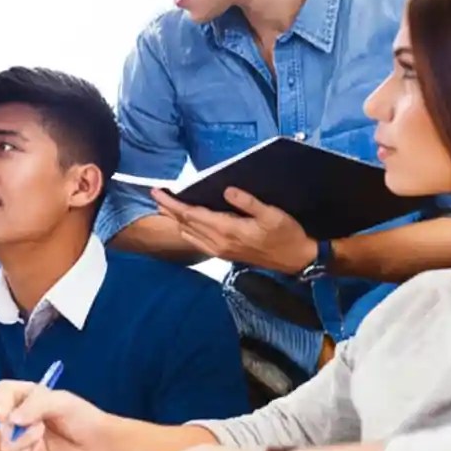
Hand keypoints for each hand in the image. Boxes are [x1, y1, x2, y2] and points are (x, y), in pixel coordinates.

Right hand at [0, 381, 123, 450]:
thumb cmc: (87, 420)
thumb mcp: (63, 402)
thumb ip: (36, 404)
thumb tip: (11, 418)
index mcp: (30, 396)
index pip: (3, 392)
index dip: (0, 401)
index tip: (4, 414)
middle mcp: (23, 415)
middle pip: (0, 417)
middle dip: (14, 423)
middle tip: (37, 425)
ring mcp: (24, 438)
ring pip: (5, 439)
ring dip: (23, 438)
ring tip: (42, 435)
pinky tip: (43, 449)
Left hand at [153, 187, 316, 274]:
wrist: (295, 259)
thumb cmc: (286, 234)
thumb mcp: (272, 214)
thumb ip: (248, 202)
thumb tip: (227, 190)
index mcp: (228, 230)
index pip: (192, 214)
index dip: (173, 203)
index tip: (158, 192)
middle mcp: (219, 242)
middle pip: (185, 224)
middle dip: (168, 209)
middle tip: (155, 195)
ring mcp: (220, 250)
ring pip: (189, 234)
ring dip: (175, 220)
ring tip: (165, 207)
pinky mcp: (224, 254)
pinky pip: (197, 242)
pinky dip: (186, 230)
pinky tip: (184, 224)